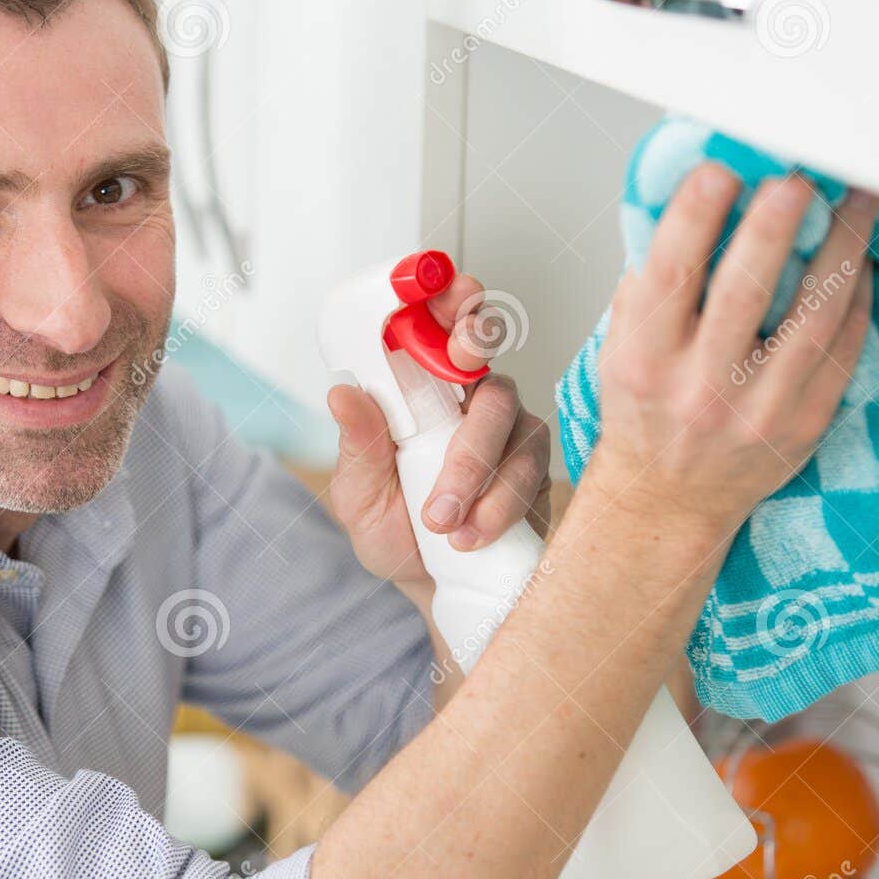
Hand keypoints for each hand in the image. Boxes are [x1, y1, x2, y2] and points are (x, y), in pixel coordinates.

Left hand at [326, 272, 551, 584]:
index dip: (443, 297)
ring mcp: (506, 429)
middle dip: (475, 345)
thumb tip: (342, 394)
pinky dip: (500, 501)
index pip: (432, 324)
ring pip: (506, 416)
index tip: (445, 291)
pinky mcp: (535, 467)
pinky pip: (530, 467)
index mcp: (416, 389)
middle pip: (481, 348)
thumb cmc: (395, 532)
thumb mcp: (359, 495)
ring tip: (443, 520)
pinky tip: (473, 532)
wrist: (436, 587)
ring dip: (474, 467)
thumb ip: (359, 447)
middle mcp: (466, 396)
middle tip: (463, 365)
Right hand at [586, 163, 877, 539]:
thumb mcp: (622, 347)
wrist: (669, 497)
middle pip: (743, 294)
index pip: (668, 277)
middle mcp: (699, 388)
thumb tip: (688, 198)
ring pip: (811, 317)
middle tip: (796, 176)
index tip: (719, 170)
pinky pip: (843, 347)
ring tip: (854, 198)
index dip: (693, 218)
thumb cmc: (647, 411)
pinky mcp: (805, 422)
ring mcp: (758, 409)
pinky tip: (860, 256)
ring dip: (839, 248)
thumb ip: (650, 282)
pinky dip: (855, 294)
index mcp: (645, 360)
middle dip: (773, 227)